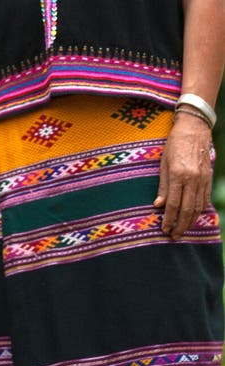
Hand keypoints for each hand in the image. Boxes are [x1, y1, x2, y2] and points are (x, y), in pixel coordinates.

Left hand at [153, 111, 212, 239]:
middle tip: (173, 236)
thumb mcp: (163, 162)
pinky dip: (198, 211)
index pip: (173, 204)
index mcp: (178, 174)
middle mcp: (192, 178)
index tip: (164, 229)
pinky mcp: (208, 178)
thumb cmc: (174, 144)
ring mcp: (202, 179)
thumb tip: (158, 205)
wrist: (194, 130)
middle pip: (187, 209)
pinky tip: (192, 217)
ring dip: (190, 221)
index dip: (169, 219)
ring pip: (197, 207)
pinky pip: (204, 200)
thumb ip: (163, 185)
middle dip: (180, 225)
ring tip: (181, 230)